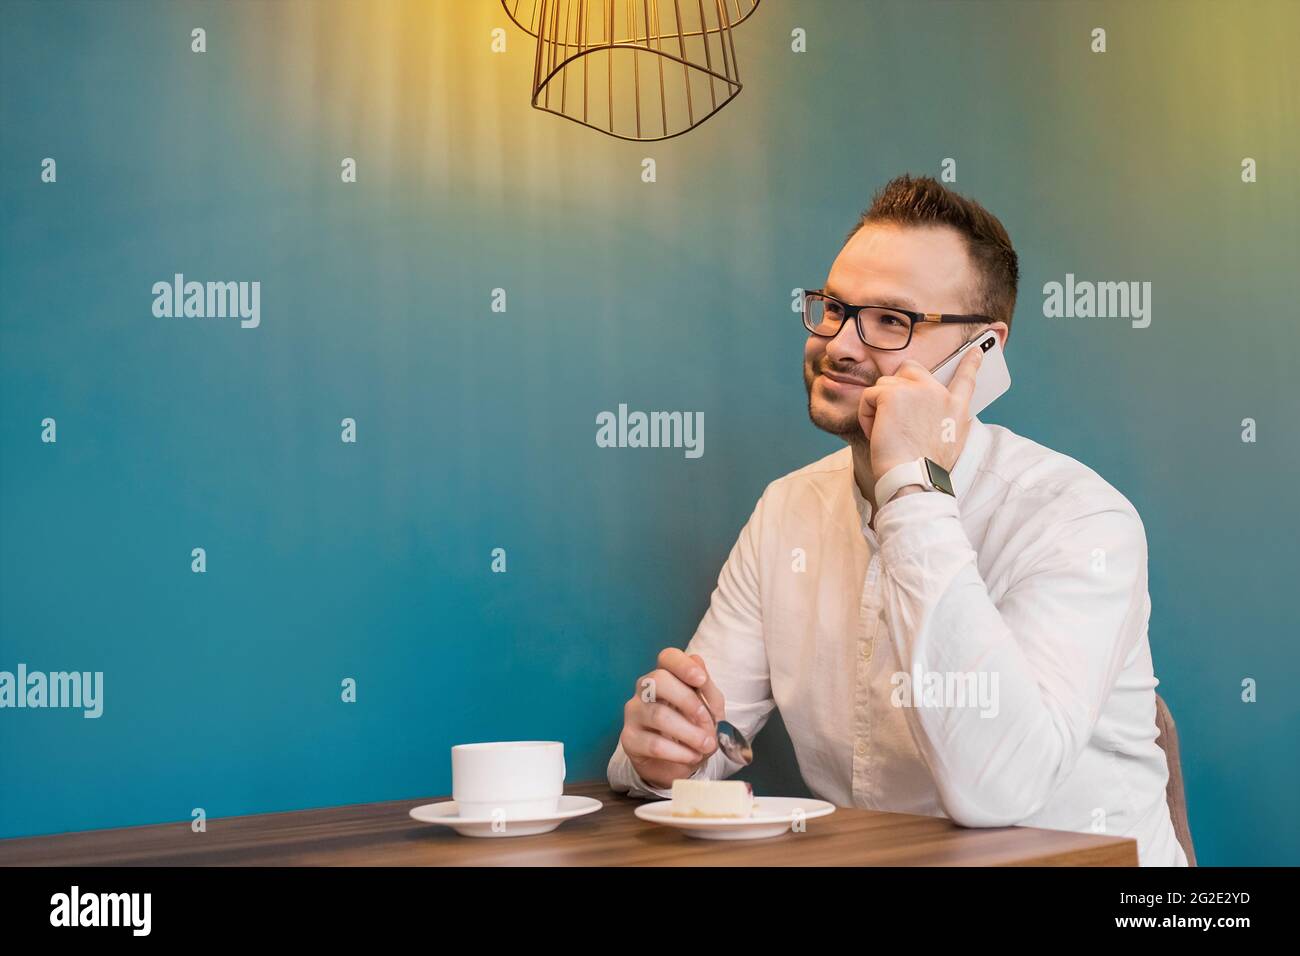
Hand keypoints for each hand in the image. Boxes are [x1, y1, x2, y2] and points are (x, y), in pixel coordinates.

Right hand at [621, 648, 724, 789]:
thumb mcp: (710, 709)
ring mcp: (634, 713)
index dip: (683, 665)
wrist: (679, 763)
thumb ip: (706, 688)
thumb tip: (698, 662)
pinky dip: (679, 752)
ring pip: (658, 715)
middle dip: (688, 701)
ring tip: (706, 745)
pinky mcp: (629, 739)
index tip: (700, 679)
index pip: (667, 657)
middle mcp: (644, 690)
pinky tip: (692, 756)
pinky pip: (654, 744)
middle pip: (658, 680)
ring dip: (689, 732)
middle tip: (706, 721)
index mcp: (665, 676)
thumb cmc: (693, 729)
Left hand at [858, 344, 982, 479]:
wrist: (914, 478)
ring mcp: (916, 390)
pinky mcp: (892, 395)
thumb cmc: (925, 469)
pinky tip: (876, 432)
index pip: (966, 378)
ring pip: (885, 384)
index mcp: (956, 408)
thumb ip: (945, 420)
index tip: (976, 350)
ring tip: (886, 432)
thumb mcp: (950, 443)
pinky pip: (869, 395)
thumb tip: (935, 414)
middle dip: (896, 386)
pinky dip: (866, 414)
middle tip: (892, 412)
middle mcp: (938, 393)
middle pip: (911, 368)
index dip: (971, 362)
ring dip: (878, 407)